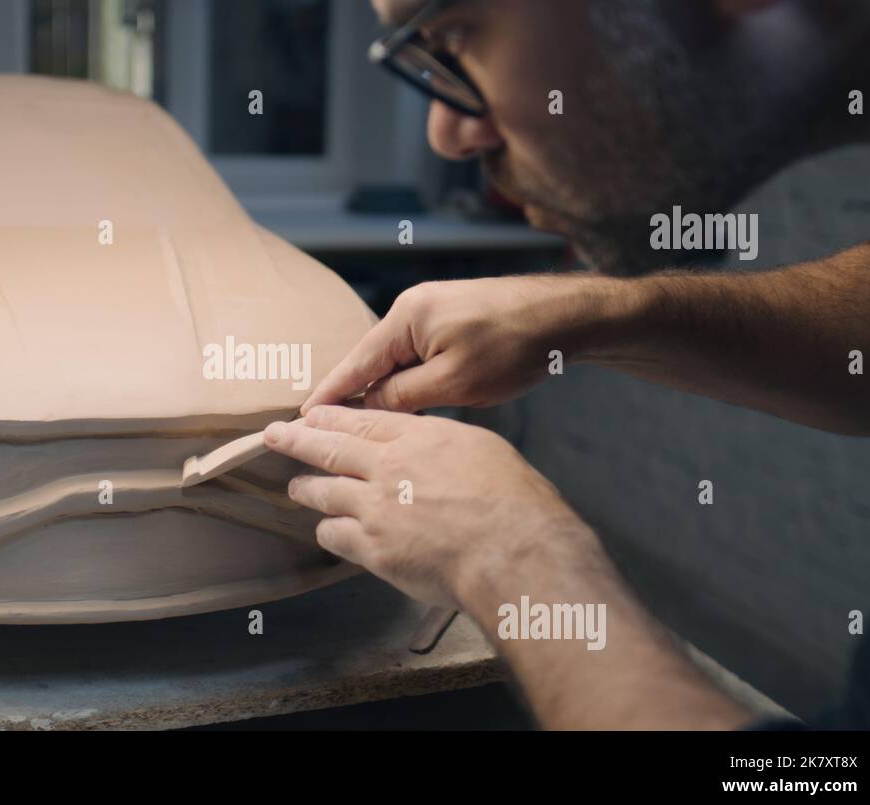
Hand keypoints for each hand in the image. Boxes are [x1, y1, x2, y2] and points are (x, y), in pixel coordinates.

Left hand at [263, 405, 600, 612]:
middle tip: (274, 435)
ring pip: (323, 491)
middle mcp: (389, 467)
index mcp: (419, 437)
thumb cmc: (515, 503)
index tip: (312, 413)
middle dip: (296, 439)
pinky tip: (327, 531)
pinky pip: (334, 534)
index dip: (332, 416)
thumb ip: (444, 446)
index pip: (363, 419)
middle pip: (330, 447)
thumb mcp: (483, 451)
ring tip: (296, 488)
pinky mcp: (373, 548)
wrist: (514, 550)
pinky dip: (328, 531)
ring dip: (306, 489)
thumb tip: (427, 450)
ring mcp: (376, 508)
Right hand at [303, 275, 621, 414]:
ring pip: (396, 361)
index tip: (302, 418)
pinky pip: (417, 355)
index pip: (355, 363)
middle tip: (323, 430)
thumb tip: (368, 408)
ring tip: (359, 425)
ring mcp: (434, 312)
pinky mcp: (453, 320)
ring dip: (383, 391)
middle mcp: (413, 309)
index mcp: (406, 318)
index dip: (329, 394)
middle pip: (371, 361)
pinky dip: (407, 379)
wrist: (567, 316)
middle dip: (351, 395)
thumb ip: (404, 396)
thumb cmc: (515, 347)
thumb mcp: (454, 382)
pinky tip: (404, 402)